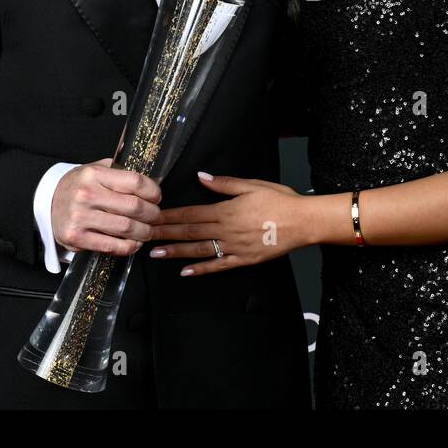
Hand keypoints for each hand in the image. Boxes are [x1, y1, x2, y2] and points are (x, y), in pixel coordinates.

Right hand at [50, 158, 161, 255]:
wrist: (48, 202)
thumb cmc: (79, 186)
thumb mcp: (96, 169)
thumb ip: (121, 172)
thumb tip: (153, 179)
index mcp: (94, 174)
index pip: (135, 182)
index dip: (153, 191)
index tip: (157, 197)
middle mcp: (86, 194)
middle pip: (134, 207)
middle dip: (153, 214)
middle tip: (156, 217)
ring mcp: (80, 217)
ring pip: (126, 228)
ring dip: (144, 232)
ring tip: (148, 231)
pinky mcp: (75, 237)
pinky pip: (111, 245)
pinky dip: (128, 246)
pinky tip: (134, 243)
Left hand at [148, 172, 308, 275]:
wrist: (303, 222)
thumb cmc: (280, 200)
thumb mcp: (252, 185)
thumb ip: (224, 183)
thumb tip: (201, 176)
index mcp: (226, 210)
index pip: (191, 213)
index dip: (170, 216)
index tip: (152, 217)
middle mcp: (226, 230)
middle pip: (190, 232)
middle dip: (165, 234)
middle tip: (144, 236)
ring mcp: (233, 247)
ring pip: (199, 250)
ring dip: (176, 252)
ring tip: (156, 253)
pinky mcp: (243, 260)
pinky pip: (218, 266)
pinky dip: (201, 269)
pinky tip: (185, 271)